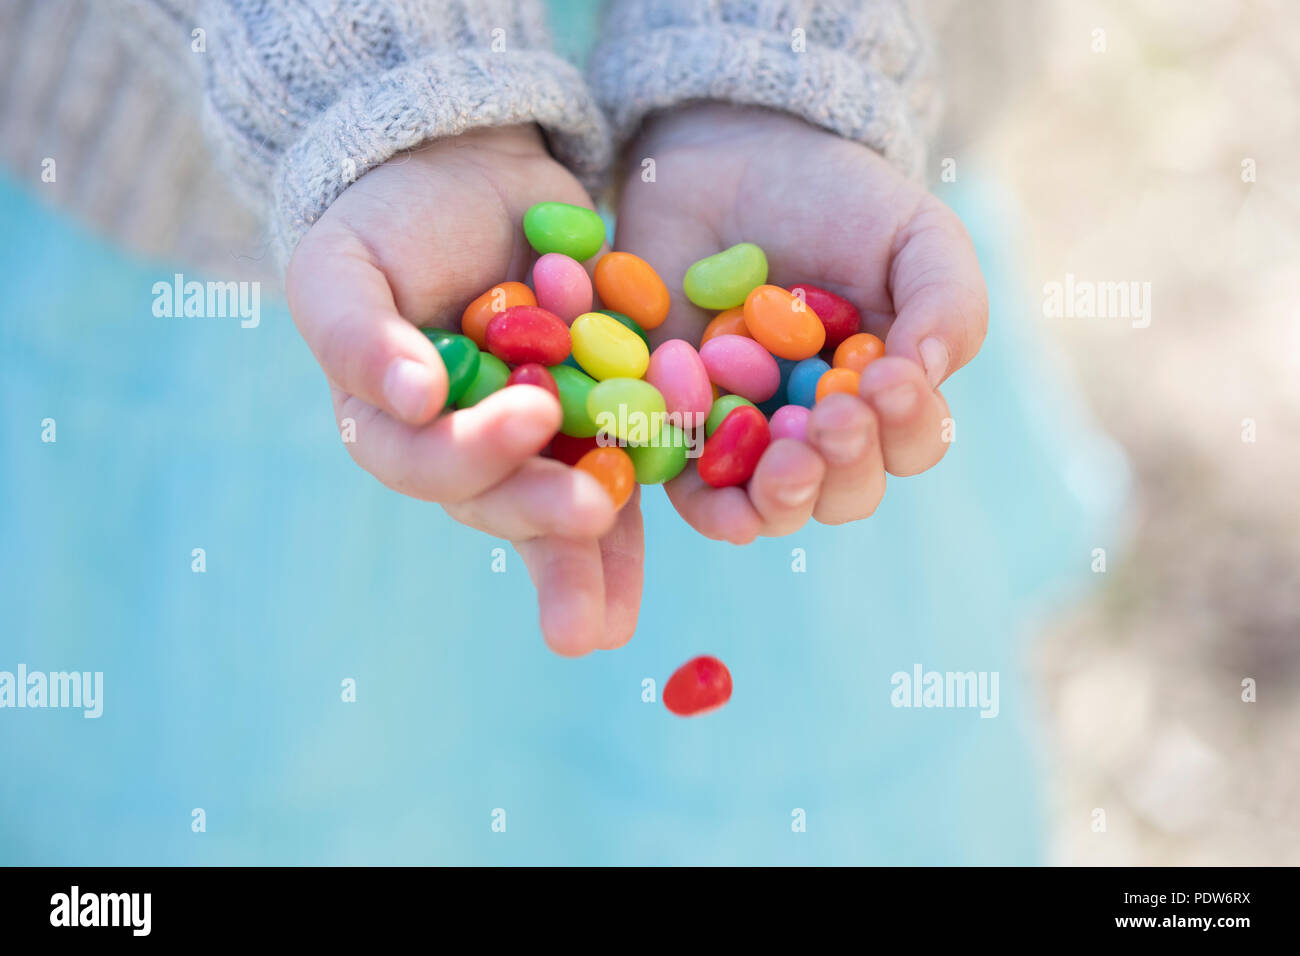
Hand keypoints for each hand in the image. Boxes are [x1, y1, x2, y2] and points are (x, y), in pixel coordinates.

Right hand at [286, 126, 642, 655]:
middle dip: (546, 514)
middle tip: (593, 516)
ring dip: (599, 552)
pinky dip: (653, 477)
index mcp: (396, 431)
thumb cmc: (387, 222)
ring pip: (567, 502)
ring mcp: (537, 440)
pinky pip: (627, 457)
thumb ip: (358, 334)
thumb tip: (415, 401)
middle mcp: (467, 451)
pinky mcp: (596, 413)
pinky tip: (694, 508)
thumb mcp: (343, 265)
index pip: (427, 460)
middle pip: (502, 500)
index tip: (530, 413)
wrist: (469, 178)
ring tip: (621, 609)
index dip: (475, 450)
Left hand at [616, 104, 987, 542]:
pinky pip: (692, 490)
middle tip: (834, 420)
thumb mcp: (915, 235)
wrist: (729, 158)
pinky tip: (725, 496)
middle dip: (847, 467)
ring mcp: (747, 436)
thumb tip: (927, 376)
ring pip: (775, 505)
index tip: (888, 379)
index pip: (912, 442)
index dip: (907, 426)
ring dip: (787, 497)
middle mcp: (820, 432)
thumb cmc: (837, 200)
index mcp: (886, 397)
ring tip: (788, 460)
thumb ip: (946, 302)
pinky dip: (709, 501)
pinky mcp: (679, 428)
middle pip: (846, 492)